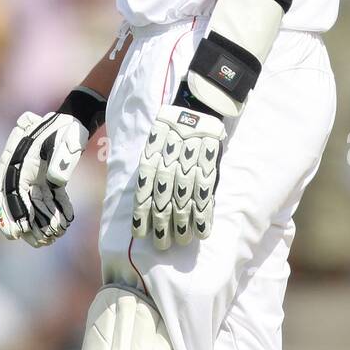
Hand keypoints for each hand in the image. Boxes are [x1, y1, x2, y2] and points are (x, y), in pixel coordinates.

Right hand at [0, 111, 88, 247]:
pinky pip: (47, 200)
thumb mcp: (65, 139)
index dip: (11, 213)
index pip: (8, 189)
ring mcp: (33, 176)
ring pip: (32, 204)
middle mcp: (21, 169)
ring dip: (40, 223)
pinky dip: (54, 213)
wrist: (75, 120)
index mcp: (18, 157)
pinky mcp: (46, 181)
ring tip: (50, 240)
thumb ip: (59, 158)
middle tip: (36, 242)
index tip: (16, 233)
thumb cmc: (67, 129)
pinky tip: (63, 226)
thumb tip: (55, 180)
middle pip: (17, 201)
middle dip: (26, 224)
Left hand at [133, 96, 224, 250]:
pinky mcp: (210, 161)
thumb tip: (139, 200)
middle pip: (164, 196)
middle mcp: (170, 157)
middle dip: (163, 223)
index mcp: (153, 152)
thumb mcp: (153, 141)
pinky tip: (202, 230)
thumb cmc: (171, 128)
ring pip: (185, 196)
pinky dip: (204, 212)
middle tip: (162, 244)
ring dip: (183, 222)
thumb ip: (149, 168)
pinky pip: (206, 191)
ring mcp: (192, 160)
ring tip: (181, 240)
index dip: (142, 212)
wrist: (197, 104)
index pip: (145, 187)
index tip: (140, 234)